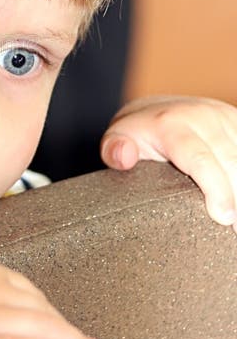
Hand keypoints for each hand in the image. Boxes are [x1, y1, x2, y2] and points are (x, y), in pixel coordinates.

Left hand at [101, 95, 236, 230]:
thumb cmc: (137, 134)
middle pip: (230, 161)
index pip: (199, 158)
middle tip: (235, 229)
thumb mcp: (117, 138)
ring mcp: (224, 117)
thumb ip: (113, 150)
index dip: (215, 189)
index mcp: (171, 123)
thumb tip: (124, 157)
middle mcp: (202, 116)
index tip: (223, 218)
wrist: (155, 109)